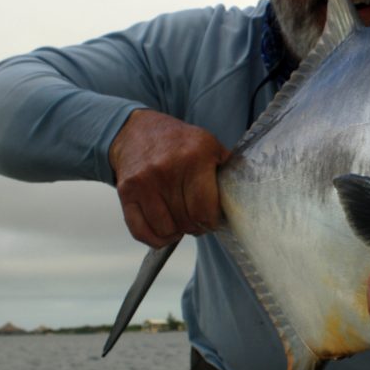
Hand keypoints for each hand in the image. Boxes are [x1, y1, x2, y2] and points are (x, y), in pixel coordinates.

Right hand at [108, 109, 229, 246]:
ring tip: (181, 220)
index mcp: (194, 157)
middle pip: (187, 221)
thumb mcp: (209, 145)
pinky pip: (141, 231)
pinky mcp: (126, 192)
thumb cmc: (178, 142)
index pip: (205, 209)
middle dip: (197, 226)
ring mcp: (143, 181)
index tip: (213, 219)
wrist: (135, 131)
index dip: (212, 221)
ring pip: (166, 230)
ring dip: (176, 232)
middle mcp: (167, 169)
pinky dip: (155, 238)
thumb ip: (227, 170)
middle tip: (198, 220)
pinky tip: (164, 229)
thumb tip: (243, 199)